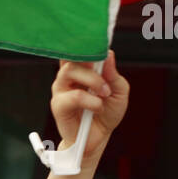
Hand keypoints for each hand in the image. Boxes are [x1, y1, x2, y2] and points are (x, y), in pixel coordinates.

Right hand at [51, 50, 128, 164]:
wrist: (97, 139)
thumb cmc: (106, 113)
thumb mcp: (119, 92)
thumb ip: (113, 74)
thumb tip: (108, 55)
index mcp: (81, 69)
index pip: (77, 48)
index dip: (83, 41)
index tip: (97, 39)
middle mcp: (68, 76)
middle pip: (73, 56)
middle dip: (93, 66)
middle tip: (107, 83)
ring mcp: (60, 90)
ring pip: (70, 71)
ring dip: (93, 82)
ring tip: (104, 95)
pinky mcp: (58, 105)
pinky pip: (73, 96)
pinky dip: (90, 101)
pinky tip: (97, 108)